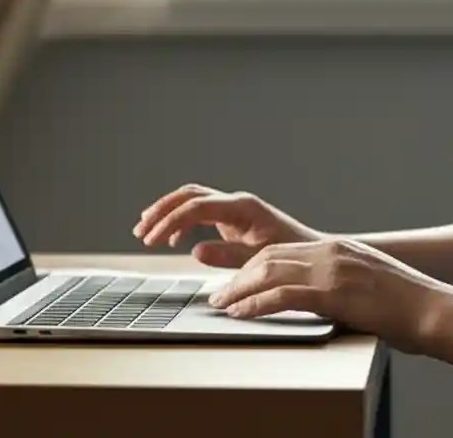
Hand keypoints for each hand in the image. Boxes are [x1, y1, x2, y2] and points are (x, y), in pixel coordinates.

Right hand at [133, 184, 322, 267]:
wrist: (311, 253)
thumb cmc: (291, 255)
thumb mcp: (260, 258)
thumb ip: (228, 255)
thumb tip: (195, 249)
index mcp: (242, 207)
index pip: (197, 205)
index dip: (170, 220)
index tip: (151, 239)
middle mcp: (236, 203)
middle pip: (190, 194)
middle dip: (162, 209)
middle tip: (141, 230)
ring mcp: (234, 209)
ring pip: (192, 200)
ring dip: (168, 212)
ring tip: (147, 232)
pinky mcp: (233, 218)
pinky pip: (200, 212)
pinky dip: (182, 222)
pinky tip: (172, 241)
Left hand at [208, 238, 452, 353]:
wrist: (433, 310)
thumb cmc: (408, 305)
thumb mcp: (370, 284)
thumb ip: (344, 284)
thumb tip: (327, 300)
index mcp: (339, 248)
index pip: (283, 250)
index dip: (253, 266)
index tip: (237, 281)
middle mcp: (332, 252)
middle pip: (269, 256)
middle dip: (239, 275)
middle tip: (220, 294)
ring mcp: (332, 270)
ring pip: (269, 272)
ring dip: (239, 289)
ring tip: (223, 305)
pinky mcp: (333, 293)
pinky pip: (282, 295)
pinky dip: (255, 304)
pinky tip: (242, 313)